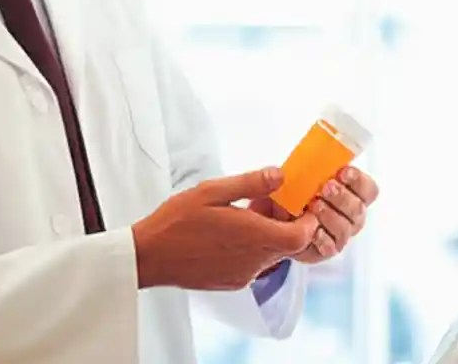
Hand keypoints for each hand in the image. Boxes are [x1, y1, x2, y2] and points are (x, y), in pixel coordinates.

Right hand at [132, 167, 318, 290]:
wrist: (149, 256)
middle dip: (286, 226)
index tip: (299, 206)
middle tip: (268, 205)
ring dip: (268, 237)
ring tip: (245, 217)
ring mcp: (243, 275)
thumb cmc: (177, 221)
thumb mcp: (212, 191)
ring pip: (271, 256)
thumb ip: (250, 183)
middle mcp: (254, 261)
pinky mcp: (232, 283)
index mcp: (253, 237)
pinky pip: (255, 265)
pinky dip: (253, 250)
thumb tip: (280, 175)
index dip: (308, 222)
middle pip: (288, 246)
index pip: (301, 237)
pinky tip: (231, 234)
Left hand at [251, 166, 378, 264]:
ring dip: (331, 215)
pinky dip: (322, 238)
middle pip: (358, 209)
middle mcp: (351, 217)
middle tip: (326, 188)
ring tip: (314, 205)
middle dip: (342, 197)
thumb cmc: (295, 193)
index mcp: (353, 194)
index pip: (369, 189)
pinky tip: (313, 230)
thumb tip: (283, 173)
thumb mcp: (300, 176)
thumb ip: (304, 170)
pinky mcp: (325, 251)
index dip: (359, 181)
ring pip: (345, 229)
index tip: (343, 172)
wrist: (279, 219)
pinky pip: (330, 248)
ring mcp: (340, 235)